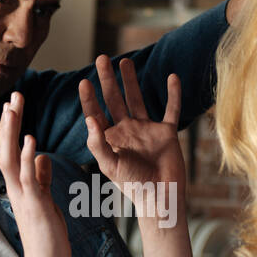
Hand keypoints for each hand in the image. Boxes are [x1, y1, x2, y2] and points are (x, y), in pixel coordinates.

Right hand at [0, 91, 69, 256]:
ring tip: (14, 109)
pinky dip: (27, 158)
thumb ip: (42, 180)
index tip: (14, 106)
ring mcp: (23, 198)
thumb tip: (42, 159)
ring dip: (12, 133)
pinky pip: (28, 179)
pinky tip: (31, 140)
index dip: (11, 128)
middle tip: (13, 97)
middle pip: (5, 149)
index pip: (11, 151)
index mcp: (20, 187)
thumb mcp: (45, 202)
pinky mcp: (35, 206)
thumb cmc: (48, 237)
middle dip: (9, 123)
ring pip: (10, 159)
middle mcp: (16, 190)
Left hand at [78, 56, 184, 200]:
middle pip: (114, 99)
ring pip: (137, 99)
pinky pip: (170, 109)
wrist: (160, 196)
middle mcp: (126, 131)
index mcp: (110, 139)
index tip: (84, 82)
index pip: (96, 113)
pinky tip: (172, 77)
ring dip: (131, 81)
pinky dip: (173, 94)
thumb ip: (98, 144)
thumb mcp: (110, 166)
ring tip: (125, 61)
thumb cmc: (132, 185)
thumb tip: (89, 119)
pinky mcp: (166, 133)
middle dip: (107, 80)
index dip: (88, 98)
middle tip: (101, 59)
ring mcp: (146, 130)